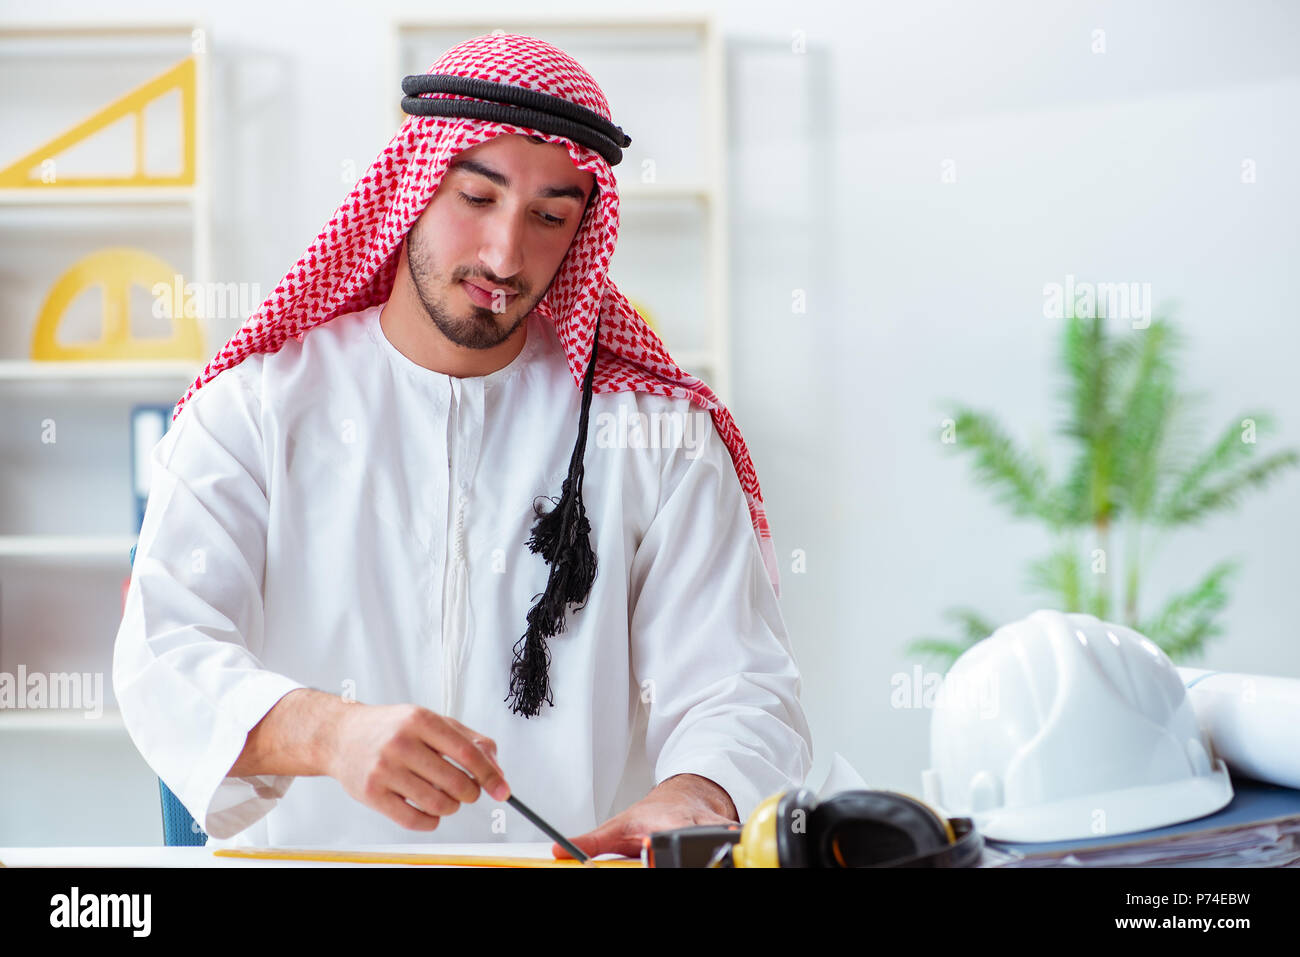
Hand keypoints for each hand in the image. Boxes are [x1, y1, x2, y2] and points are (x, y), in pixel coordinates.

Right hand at [328, 703, 509, 830]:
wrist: (342, 736)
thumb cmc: (391, 728)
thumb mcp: (430, 721)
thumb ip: (468, 740)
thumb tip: (497, 771)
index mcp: (421, 720)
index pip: (467, 753)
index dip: (489, 776)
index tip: (502, 791)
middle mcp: (402, 743)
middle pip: (455, 782)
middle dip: (470, 793)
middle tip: (468, 792)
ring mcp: (384, 769)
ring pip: (437, 803)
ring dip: (451, 807)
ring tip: (448, 799)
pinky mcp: (372, 794)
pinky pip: (414, 820)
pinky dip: (431, 821)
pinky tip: (430, 812)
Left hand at [552, 773, 737, 858]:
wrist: (688, 795)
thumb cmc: (654, 812)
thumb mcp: (619, 826)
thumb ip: (592, 842)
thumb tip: (560, 850)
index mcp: (664, 821)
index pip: (665, 832)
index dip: (659, 843)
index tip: (648, 843)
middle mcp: (691, 823)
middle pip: (694, 839)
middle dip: (686, 849)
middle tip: (675, 856)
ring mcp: (712, 830)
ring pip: (717, 839)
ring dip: (710, 848)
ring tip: (710, 858)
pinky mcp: (726, 835)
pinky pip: (729, 843)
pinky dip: (726, 848)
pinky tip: (727, 857)